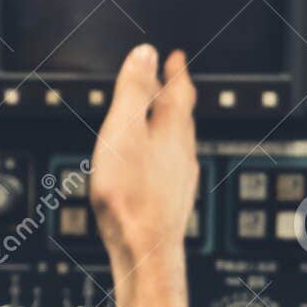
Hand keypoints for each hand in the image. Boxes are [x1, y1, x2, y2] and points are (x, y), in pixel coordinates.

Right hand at [89, 45, 198, 270]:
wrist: (146, 251)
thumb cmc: (132, 196)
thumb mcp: (123, 131)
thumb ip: (133, 91)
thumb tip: (145, 55)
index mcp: (170, 130)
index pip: (179, 91)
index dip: (176, 72)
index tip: (177, 57)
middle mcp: (182, 153)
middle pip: (183, 117)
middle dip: (176, 96)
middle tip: (173, 82)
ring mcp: (180, 180)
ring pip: (180, 143)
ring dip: (173, 125)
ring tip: (164, 120)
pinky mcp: (173, 202)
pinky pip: (174, 166)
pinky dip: (167, 153)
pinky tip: (158, 166)